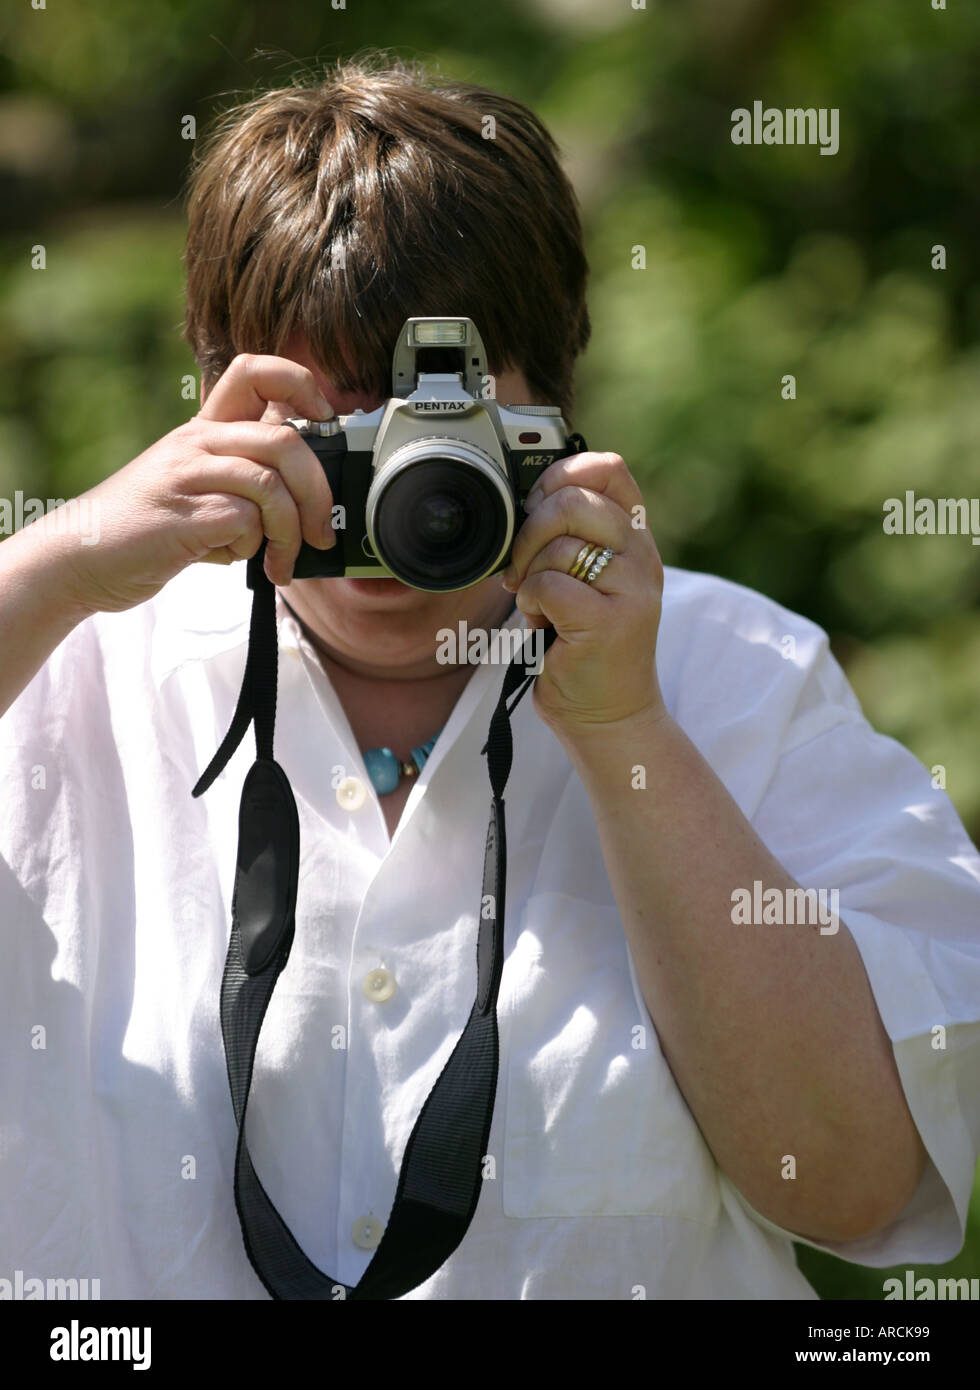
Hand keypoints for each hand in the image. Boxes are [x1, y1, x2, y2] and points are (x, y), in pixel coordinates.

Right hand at [51, 354, 336, 615]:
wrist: (79, 557)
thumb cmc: (146, 530)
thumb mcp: (196, 489)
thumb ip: (242, 479)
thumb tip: (309, 489)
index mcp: (203, 429)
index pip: (254, 371)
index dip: (300, 384)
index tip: (324, 422)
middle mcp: (196, 442)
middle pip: (284, 438)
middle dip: (318, 491)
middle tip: (322, 531)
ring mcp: (187, 474)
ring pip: (270, 483)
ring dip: (290, 532)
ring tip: (282, 562)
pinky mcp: (182, 515)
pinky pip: (245, 521)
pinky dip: (252, 548)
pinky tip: (233, 558)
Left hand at [500, 450, 666, 735]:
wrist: (609, 714)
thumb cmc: (586, 646)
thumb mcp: (587, 580)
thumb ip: (573, 537)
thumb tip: (526, 497)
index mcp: (636, 539)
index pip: (608, 470)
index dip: (561, 476)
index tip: (537, 508)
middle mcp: (642, 558)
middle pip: (574, 500)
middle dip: (530, 530)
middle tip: (523, 566)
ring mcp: (631, 590)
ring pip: (559, 544)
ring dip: (529, 573)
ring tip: (536, 602)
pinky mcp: (609, 622)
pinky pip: (549, 584)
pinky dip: (531, 601)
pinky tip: (540, 620)